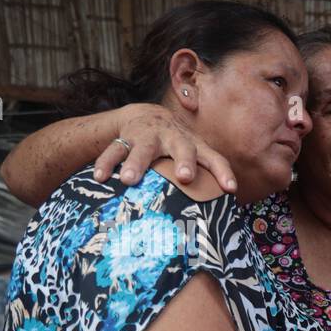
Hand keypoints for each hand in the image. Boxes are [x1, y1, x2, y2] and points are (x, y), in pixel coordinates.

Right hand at [94, 103, 237, 192]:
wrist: (147, 115)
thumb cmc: (178, 146)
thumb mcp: (196, 156)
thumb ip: (209, 179)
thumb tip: (225, 215)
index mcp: (194, 146)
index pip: (214, 158)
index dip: (223, 172)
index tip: (231, 189)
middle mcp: (174, 139)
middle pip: (183, 148)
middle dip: (184, 162)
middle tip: (184, 177)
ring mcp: (148, 137)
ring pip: (143, 150)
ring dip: (136, 164)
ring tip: (128, 180)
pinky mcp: (125, 138)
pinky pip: (114, 150)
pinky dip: (105, 163)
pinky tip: (99, 177)